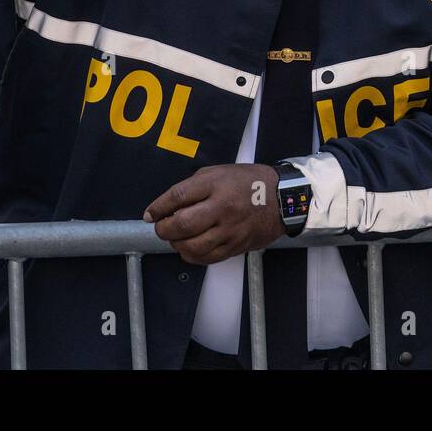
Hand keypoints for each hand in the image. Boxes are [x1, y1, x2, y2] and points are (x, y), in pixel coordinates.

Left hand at [144, 164, 284, 264]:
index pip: (178, 197)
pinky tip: (189, 248)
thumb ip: (193, 187)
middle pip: (182, 224)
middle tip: (161, 227)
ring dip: (176, 244)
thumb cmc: (248, 182)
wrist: (282, 198)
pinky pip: (207, 258)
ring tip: (175, 238)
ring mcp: (230, 229)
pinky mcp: (236, 246)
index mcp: (216, 184)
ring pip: (192, 246)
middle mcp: (222, 207)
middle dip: (164, 229)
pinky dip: (191, 256)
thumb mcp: (218, 172)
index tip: (150, 214)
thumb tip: (168, 206)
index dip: (158, 207)